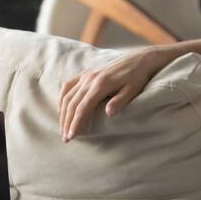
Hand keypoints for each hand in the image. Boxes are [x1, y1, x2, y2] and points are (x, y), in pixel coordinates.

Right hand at [58, 45, 177, 140]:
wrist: (139, 60)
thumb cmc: (137, 78)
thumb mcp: (133, 90)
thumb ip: (120, 101)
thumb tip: (108, 113)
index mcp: (101, 84)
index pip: (83, 107)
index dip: (75, 123)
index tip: (71, 136)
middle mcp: (90, 79)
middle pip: (72, 103)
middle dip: (67, 122)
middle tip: (65, 139)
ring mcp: (86, 75)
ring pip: (68, 96)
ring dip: (63, 113)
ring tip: (62, 128)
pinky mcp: (86, 73)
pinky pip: (68, 85)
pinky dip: (62, 98)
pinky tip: (61, 109)